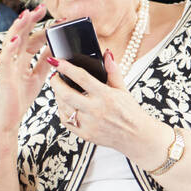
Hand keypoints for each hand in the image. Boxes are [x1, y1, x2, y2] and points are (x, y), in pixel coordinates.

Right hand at [0, 5, 51, 130]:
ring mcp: (8, 66)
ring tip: (27, 14)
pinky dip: (10, 47)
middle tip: (42, 7)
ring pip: (12, 42)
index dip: (45, 29)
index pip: (34, 39)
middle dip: (32, 21)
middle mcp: (14, 60)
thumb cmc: (19, 98)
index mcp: (23, 60)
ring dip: (20, 27)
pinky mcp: (3, 76)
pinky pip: (5, 59)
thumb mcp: (38, 77)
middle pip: (23, 35)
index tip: (58, 20)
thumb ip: (45, 62)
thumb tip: (56, 47)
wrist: (8, 119)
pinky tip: (16, 38)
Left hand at [49, 51, 168, 167]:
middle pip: (66, 94)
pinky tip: (65, 105)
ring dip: (58, 97)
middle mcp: (96, 110)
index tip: (57, 61)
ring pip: (64, 107)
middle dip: (56, 83)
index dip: (66, 68)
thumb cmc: (131, 113)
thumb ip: (113, 71)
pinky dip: (62, 111)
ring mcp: (89, 124)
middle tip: (54, 77)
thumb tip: (107, 54)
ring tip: (60, 90)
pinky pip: (66, 121)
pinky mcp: (85, 134)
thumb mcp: (123, 90)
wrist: (137, 136)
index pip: (82, 77)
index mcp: (106, 96)